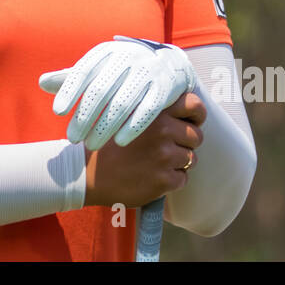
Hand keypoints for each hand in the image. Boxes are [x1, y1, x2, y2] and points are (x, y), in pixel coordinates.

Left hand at [38, 35, 197, 149]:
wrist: (167, 63)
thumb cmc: (122, 69)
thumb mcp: (98, 68)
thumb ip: (71, 76)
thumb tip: (42, 82)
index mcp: (106, 52)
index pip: (83, 71)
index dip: (70, 91)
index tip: (58, 112)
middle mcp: (127, 58)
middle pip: (101, 90)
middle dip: (85, 116)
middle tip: (72, 138)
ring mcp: (147, 72)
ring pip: (122, 103)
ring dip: (105, 127)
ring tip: (90, 146)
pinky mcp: (165, 88)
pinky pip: (148, 110)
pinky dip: (133, 127)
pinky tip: (119, 143)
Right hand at [83, 90, 206, 207]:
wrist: (87, 173)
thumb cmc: (106, 142)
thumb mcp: (124, 112)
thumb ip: (150, 106)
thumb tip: (182, 105)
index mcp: (154, 110)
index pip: (194, 104)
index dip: (196, 115)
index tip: (189, 121)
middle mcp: (162, 130)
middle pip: (197, 135)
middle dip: (186, 143)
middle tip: (167, 147)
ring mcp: (164, 156)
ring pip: (191, 159)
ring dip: (178, 163)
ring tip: (155, 163)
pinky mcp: (163, 180)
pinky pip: (182, 179)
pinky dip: (170, 180)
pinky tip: (151, 176)